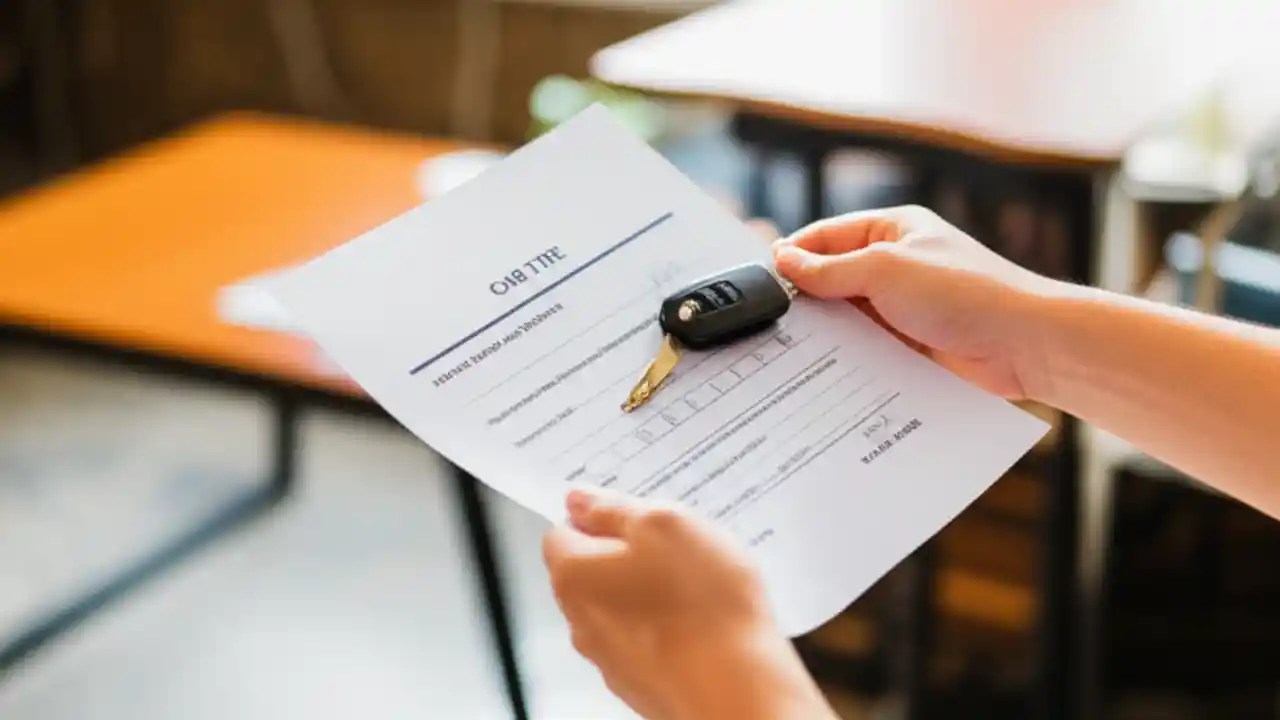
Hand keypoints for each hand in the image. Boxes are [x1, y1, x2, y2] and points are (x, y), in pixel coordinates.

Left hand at [543, 489, 833, 719]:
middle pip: (593, 569)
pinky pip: (647, 638)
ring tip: (698, 586)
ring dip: (650, 591)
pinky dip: (666, 626)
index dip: (600, 516)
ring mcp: (609, 656)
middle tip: (677, 547)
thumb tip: (581, 500)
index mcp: (574, 574)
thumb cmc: (701, 604)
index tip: (637, 515)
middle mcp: (580, 619)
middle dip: (629, 554)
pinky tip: (702, 622)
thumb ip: (613, 509)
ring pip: (621, 605)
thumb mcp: (663, 524)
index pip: (563, 530)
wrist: (735, 689)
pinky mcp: (639, 681)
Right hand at [773, 205, 1059, 398]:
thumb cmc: (966, 292)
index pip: (827, 236)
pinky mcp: (912, 345)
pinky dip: (849, 359)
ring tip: (792, 353)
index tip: (765, 281)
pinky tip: (826, 374)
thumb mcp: (886, 270)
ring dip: (829, 335)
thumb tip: (784, 260)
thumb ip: (830, 269)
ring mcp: (905, 307)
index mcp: (892, 231)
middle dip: (808, 301)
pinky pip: (868, 350)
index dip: (795, 255)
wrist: (1024, 344)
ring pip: (849, 319)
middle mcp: (897, 265)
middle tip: (773, 323)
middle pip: (834, 280)